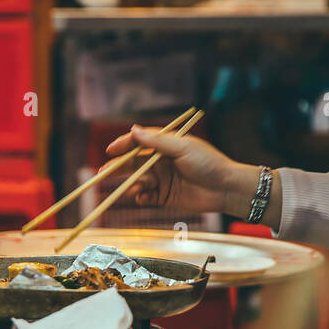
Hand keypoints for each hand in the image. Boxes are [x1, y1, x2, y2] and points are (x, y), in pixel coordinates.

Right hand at [103, 126, 246, 213]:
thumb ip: (157, 141)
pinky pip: (145, 197)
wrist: (225, 188)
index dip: (123, 145)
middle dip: (118, 168)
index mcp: (165, 144)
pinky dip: (141, 197)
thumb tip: (133, 130)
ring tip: (133, 189)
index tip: (110, 150)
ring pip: (137, 181)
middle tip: (103, 173)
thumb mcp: (183, 148)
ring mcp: (162, 179)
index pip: (138, 142)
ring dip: (131, 185)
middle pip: (133, 163)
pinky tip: (143, 198)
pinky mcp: (164, 197)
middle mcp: (161, 161)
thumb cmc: (208, 163)